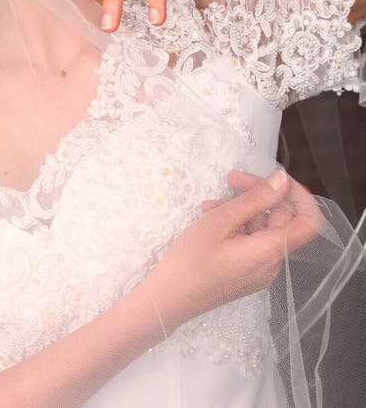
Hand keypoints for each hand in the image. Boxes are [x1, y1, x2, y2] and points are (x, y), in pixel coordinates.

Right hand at [143, 168, 323, 331]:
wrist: (169, 299)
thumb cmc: (193, 258)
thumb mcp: (223, 219)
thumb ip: (257, 198)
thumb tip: (283, 179)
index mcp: (271, 251)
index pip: (309, 221)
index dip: (299, 195)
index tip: (275, 180)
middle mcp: (272, 264)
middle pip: (280, 220)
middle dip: (258, 196)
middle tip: (230, 181)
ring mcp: (259, 271)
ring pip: (262, 229)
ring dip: (241, 210)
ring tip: (210, 205)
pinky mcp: (245, 274)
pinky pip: (251, 243)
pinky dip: (236, 226)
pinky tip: (211, 219)